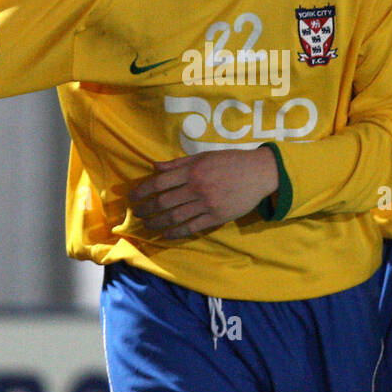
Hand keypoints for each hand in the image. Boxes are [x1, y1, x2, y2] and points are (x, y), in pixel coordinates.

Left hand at [129, 148, 278, 238]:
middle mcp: (197, 187)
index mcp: (192, 170)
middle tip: (137, 213)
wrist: (259, 173)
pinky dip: (176, 233)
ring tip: (148, 225)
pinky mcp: (216, 217)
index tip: (132, 197)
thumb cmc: (231, 161)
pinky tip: (166, 235)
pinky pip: (191, 227)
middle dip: (146, 209)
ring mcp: (207, 204)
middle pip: (164, 202)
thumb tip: (154, 167)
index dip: (142, 191)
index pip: (159, 182)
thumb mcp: (204, 156)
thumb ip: (179, 163)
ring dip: (157, 223)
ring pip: (175, 217)